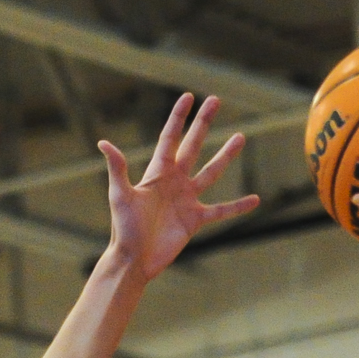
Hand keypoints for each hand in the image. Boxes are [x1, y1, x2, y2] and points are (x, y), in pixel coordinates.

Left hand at [99, 93, 259, 282]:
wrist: (134, 260)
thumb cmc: (124, 228)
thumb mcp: (120, 196)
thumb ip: (118, 169)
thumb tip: (104, 143)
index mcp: (157, 172)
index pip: (169, 138)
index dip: (178, 118)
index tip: (188, 97)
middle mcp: (174, 181)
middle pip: (192, 145)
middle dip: (203, 123)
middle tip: (215, 100)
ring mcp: (187, 199)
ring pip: (211, 172)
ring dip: (225, 155)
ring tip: (240, 137)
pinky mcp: (195, 219)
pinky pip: (221, 210)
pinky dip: (237, 206)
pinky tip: (254, 199)